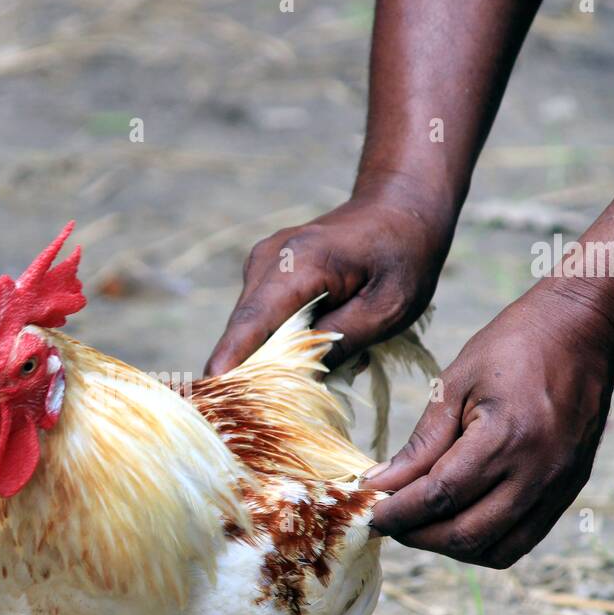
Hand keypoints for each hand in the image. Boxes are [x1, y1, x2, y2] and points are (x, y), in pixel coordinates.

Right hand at [204, 174, 455, 375]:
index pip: (255, 318)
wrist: (398, 208)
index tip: (211, 383)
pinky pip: (263, 320)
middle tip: (277, 406)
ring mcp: (262, 266)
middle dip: (256, 369)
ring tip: (321, 365)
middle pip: (247, 329)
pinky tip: (320, 342)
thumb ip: (342, 341)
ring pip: (253, 327)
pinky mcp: (265, 275)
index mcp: (301, 263)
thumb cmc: (402, 256)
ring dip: (277, 355)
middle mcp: (268, 261)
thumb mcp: (388, 308)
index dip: (233, 355)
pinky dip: (284, 339)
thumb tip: (299, 378)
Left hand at [362, 283, 613, 567]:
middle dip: (418, 536)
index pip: (441, 496)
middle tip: (391, 522)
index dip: (400, 513)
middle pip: (467, 534)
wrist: (585, 331)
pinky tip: (457, 521)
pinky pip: (522, 540)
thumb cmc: (513, 346)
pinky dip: (484, 543)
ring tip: (421, 524)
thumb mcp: (454, 384)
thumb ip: (421, 442)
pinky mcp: (568, 492)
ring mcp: (558, 487)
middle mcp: (538, 472)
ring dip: (450, 547)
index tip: (371, 514)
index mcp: (507, 437)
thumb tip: (382, 484)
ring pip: (497, 550)